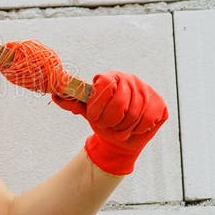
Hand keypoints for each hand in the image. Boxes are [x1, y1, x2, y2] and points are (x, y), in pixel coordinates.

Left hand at [53, 71, 167, 175]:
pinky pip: (148, 119)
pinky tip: (134, 128)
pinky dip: (138, 129)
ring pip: (134, 113)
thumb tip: (55, 94)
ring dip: (123, 128)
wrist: (122, 137)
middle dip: (110, 121)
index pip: (104, 85)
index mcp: (110, 77)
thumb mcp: (86, 111)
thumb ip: (72, 102)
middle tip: (108, 126)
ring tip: (120, 129)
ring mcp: (147, 90)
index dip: (98, 106)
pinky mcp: (159, 104)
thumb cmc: (103, 120)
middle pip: (119, 102)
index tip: (95, 117)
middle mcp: (130, 79)